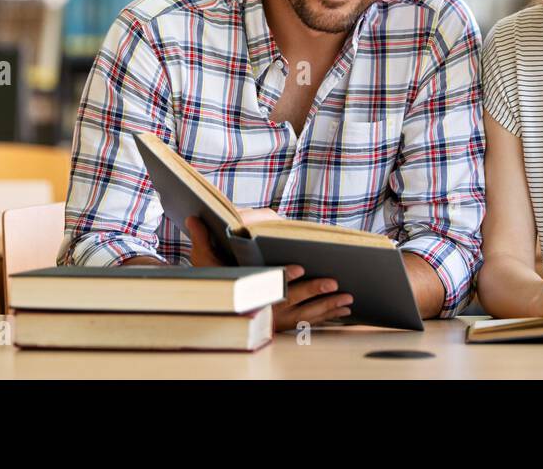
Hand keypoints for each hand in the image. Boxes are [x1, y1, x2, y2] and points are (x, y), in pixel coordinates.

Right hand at [182, 216, 351, 329]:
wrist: (213, 311)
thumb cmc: (213, 281)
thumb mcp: (203, 261)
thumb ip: (201, 239)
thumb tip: (194, 216)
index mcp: (246, 290)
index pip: (266, 283)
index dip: (282, 276)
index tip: (299, 269)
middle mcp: (262, 308)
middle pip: (291, 301)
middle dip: (313, 293)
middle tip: (335, 283)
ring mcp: (274, 320)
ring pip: (304, 315)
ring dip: (327, 308)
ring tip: (348, 299)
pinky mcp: (284, 326)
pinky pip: (309, 324)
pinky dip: (327, 317)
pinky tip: (344, 311)